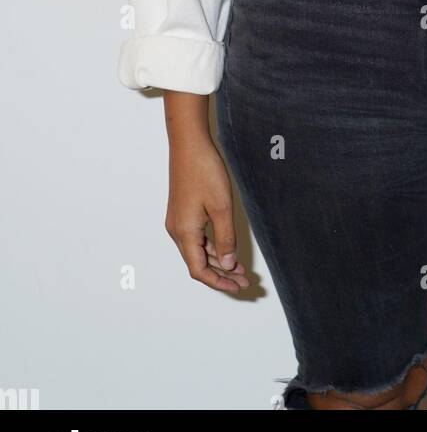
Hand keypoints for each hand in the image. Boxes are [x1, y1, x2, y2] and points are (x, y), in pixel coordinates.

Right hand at [165, 136, 250, 292]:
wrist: (189, 144)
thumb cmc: (204, 171)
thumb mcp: (221, 207)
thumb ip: (225, 238)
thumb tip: (229, 264)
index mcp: (185, 233)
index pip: (199, 270)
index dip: (218, 282)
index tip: (237, 287)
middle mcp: (177, 231)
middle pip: (198, 263)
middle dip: (222, 274)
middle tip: (245, 281)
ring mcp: (178, 221)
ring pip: (198, 251)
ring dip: (218, 261)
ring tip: (241, 269)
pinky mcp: (182, 212)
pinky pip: (197, 238)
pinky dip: (213, 247)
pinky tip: (227, 249)